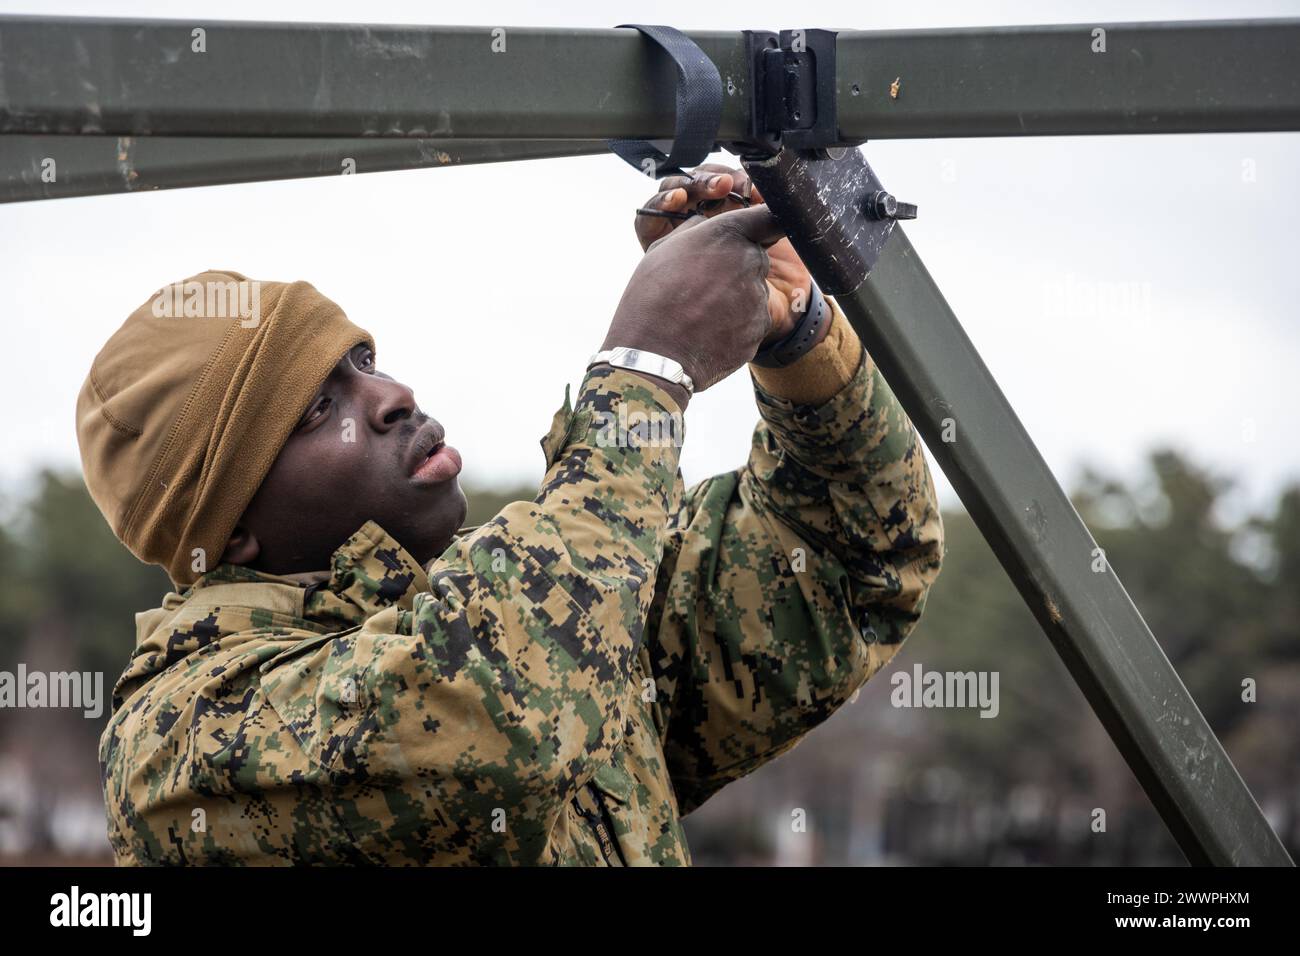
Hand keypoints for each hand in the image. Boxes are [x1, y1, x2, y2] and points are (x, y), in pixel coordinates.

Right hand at [606, 204, 787, 394]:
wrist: (654, 354)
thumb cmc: (652, 297)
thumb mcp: (663, 248)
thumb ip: (695, 229)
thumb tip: (707, 223)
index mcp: (728, 232)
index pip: (767, 217)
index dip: (765, 224)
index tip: (764, 230)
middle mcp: (751, 259)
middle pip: (755, 258)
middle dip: (736, 268)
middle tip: (704, 286)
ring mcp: (759, 296)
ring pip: (753, 292)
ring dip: (733, 299)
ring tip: (700, 314)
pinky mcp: (760, 328)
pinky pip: (751, 321)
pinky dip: (735, 326)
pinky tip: (708, 332)